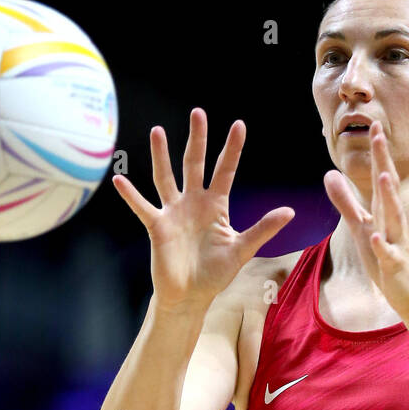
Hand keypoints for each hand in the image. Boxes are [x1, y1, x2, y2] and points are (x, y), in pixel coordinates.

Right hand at [113, 108, 293, 311]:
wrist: (190, 297)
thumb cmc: (215, 274)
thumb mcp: (242, 250)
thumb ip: (263, 229)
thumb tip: (290, 212)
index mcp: (216, 205)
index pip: (225, 170)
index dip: (232, 149)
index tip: (239, 125)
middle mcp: (193, 202)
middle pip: (194, 164)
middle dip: (197, 139)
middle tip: (198, 112)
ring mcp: (173, 212)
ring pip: (166, 178)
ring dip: (161, 156)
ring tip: (157, 132)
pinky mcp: (157, 226)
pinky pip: (142, 207)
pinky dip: (131, 195)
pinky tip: (118, 180)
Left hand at [323, 121, 408, 325]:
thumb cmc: (387, 262)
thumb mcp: (361, 229)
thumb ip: (345, 202)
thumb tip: (329, 173)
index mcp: (385, 213)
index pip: (382, 178)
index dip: (377, 153)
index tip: (372, 126)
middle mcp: (394, 223)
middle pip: (388, 188)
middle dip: (384, 161)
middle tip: (379, 134)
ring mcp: (397, 243)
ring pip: (394, 217)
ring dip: (389, 197)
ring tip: (383, 176)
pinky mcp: (395, 267)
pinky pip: (389, 255)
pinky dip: (383, 245)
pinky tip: (376, 237)